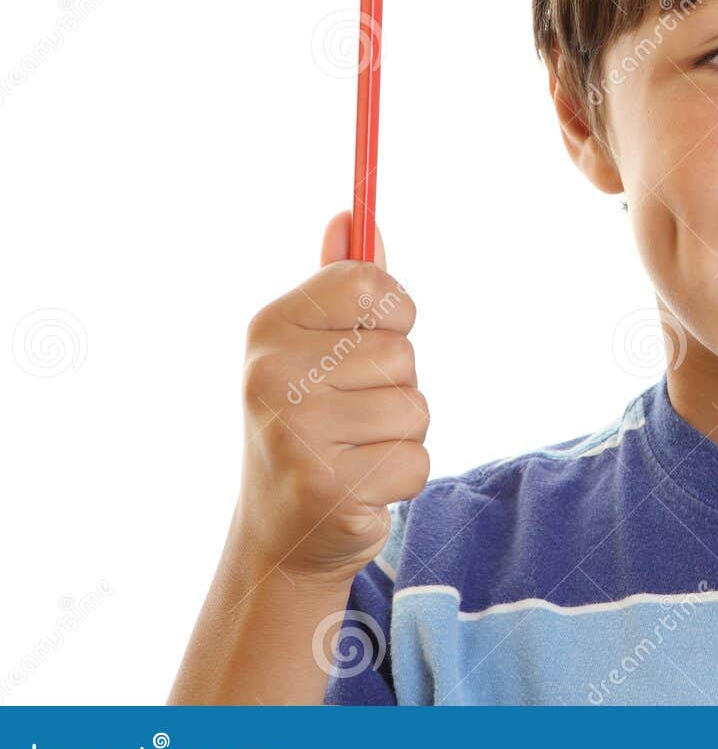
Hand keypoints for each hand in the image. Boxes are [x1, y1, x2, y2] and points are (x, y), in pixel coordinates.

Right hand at [234, 211, 428, 584]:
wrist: (282, 533)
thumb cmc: (313, 423)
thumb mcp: (316, 348)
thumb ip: (341, 286)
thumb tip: (354, 214)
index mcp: (270, 327)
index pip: (372, 284)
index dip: (391, 316)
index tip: (365, 343)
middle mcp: (270, 374)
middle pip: (402, 353)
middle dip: (396, 386)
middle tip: (350, 415)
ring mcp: (294, 432)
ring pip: (415, 407)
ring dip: (401, 435)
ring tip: (355, 449)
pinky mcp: (326, 487)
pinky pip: (417, 459)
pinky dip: (401, 477)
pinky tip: (359, 485)